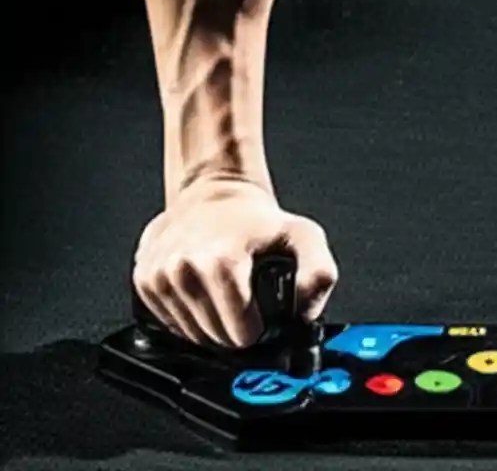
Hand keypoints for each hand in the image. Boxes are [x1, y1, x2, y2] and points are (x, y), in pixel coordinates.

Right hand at [132, 177, 338, 347]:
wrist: (214, 194)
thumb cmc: (257, 220)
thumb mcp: (303, 236)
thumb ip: (318, 274)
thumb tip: (305, 314)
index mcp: (220, 261)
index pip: (239, 332)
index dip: (256, 330)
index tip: (262, 314)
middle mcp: (183, 269)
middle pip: (214, 337)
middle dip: (234, 330)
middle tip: (245, 302)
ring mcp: (158, 276)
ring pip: (190, 335)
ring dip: (211, 326)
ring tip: (225, 296)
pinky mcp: (143, 281)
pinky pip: (169, 324)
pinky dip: (189, 318)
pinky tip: (203, 294)